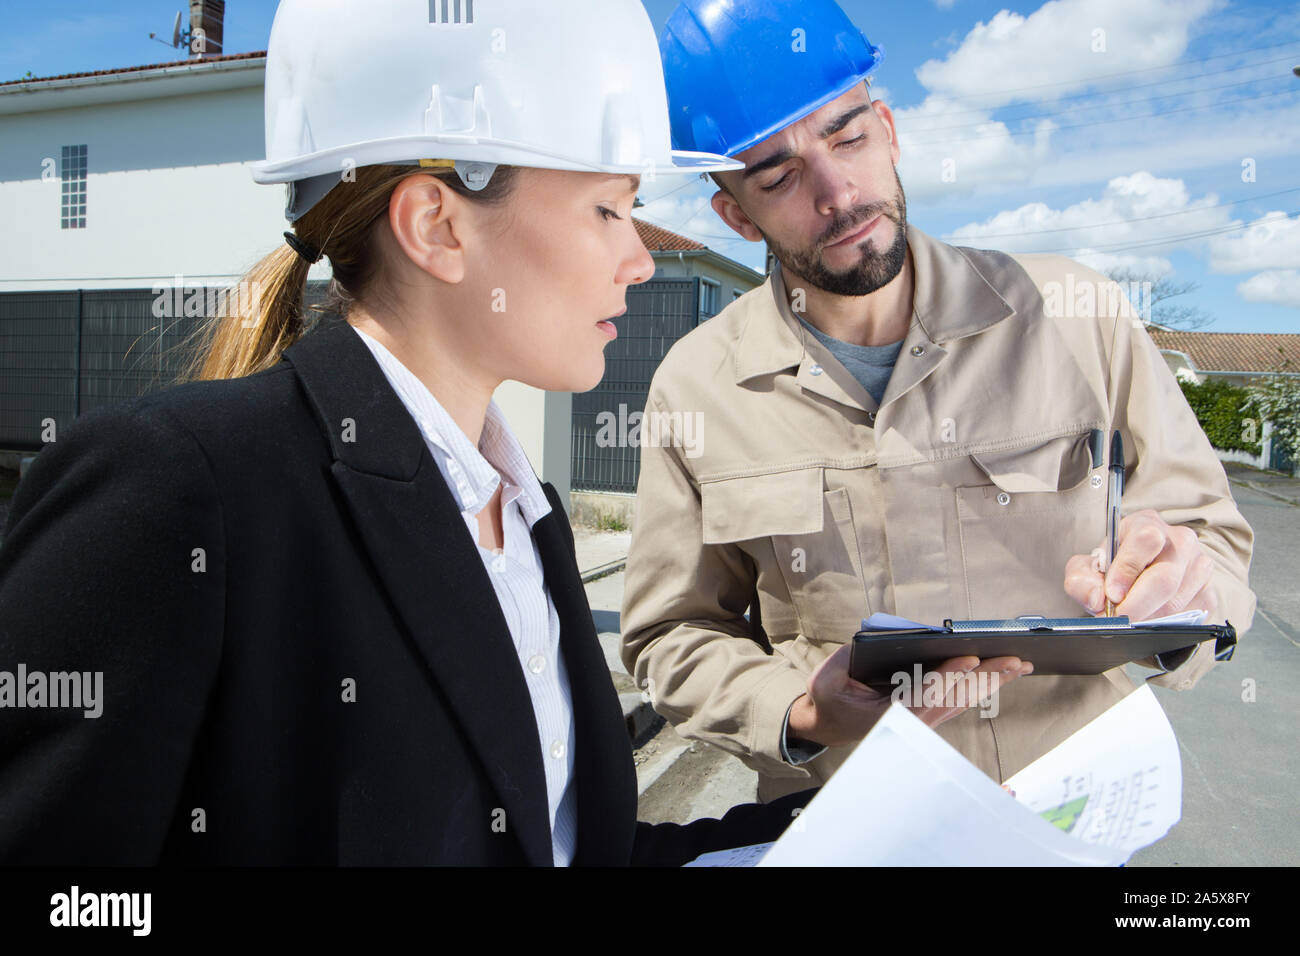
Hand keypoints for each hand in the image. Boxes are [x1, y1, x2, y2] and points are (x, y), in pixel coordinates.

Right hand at [787, 644, 1031, 747]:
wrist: (830, 725)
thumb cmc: (831, 700)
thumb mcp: (827, 678)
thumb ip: (847, 660)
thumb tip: (876, 641)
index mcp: (888, 714)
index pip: (923, 693)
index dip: (947, 675)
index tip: (969, 659)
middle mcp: (913, 720)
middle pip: (955, 697)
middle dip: (985, 676)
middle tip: (1013, 660)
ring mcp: (925, 719)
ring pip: (964, 699)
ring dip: (993, 682)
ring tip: (1019, 665)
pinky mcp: (931, 713)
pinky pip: (962, 699)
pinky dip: (984, 685)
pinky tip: (1003, 674)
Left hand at [1064, 508, 1217, 619]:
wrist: (1139, 576)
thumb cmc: (1113, 568)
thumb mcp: (1087, 568)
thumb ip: (1081, 579)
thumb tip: (1096, 598)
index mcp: (1146, 524)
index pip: (1145, 540)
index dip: (1127, 570)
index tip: (1112, 594)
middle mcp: (1180, 541)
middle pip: (1165, 578)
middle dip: (1137, 605)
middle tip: (1118, 619)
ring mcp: (1199, 566)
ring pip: (1177, 601)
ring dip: (1149, 617)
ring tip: (1130, 619)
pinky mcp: (1209, 592)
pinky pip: (1191, 615)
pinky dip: (1166, 624)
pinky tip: (1150, 619)